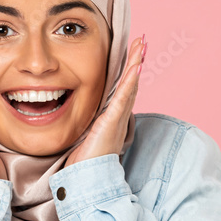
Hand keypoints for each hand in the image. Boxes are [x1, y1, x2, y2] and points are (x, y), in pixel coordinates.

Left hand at [65, 35, 146, 166]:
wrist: (89, 179)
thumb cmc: (84, 161)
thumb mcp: (85, 135)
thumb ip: (87, 123)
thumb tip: (79, 115)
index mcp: (111, 117)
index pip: (122, 89)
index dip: (128, 71)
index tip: (133, 54)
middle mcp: (118, 116)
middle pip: (130, 83)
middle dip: (136, 61)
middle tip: (142, 42)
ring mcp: (117, 118)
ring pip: (130, 86)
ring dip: (136, 65)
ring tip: (142, 46)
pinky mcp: (112, 122)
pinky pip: (123, 98)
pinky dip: (130, 82)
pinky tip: (135, 68)